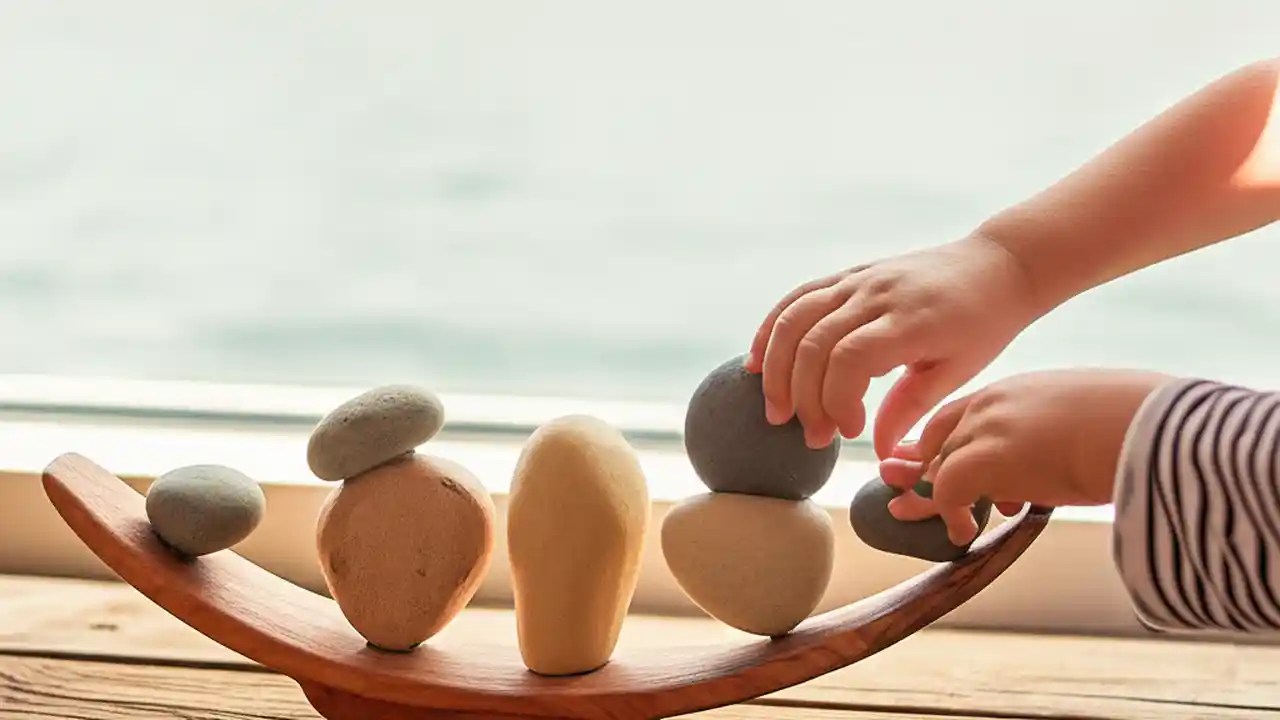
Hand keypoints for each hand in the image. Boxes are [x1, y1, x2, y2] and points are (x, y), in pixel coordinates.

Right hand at [746, 233, 1038, 454]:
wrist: (997, 265)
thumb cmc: (983, 324)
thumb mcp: (957, 371)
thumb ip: (910, 408)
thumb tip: (877, 452)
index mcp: (910, 321)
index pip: (849, 359)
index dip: (836, 400)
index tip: (849, 431)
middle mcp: (877, 295)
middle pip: (814, 344)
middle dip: (802, 397)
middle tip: (810, 436)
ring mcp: (858, 280)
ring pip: (795, 318)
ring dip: (775, 367)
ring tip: (776, 410)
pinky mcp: (848, 274)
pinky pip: (797, 297)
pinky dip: (770, 328)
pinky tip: (756, 361)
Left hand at [880, 368, 1169, 544]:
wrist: (1149, 427)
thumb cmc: (1142, 425)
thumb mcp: (1090, 424)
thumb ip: (1059, 445)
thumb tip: (1055, 476)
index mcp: (1019, 390)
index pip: (967, 412)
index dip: (950, 438)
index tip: (940, 457)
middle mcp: (993, 404)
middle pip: (940, 435)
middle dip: (918, 461)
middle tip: (899, 482)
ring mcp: (984, 430)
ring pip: (937, 465)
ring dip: (923, 495)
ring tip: (904, 515)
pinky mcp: (981, 460)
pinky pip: (946, 492)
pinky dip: (947, 515)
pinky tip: (962, 533)